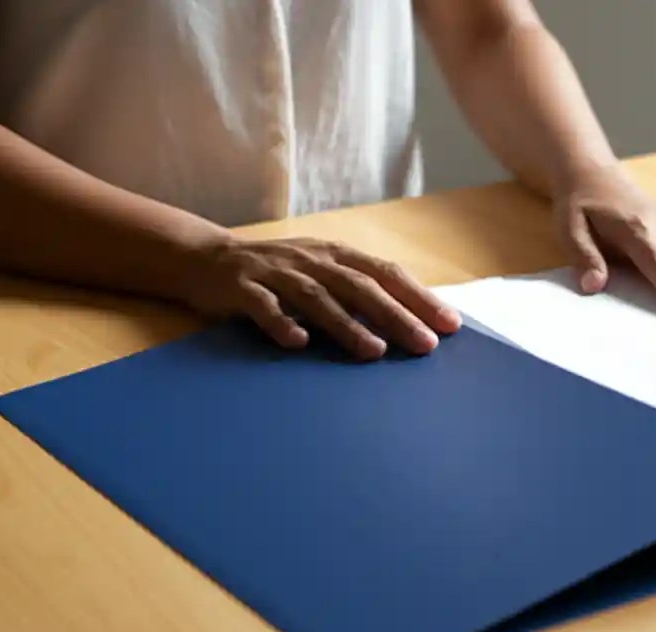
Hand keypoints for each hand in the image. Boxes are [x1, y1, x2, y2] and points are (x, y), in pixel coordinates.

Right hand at [180, 236, 462, 359]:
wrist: (206, 259)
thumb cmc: (278, 275)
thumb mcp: (321, 274)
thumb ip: (358, 293)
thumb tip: (411, 322)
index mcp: (335, 256)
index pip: (386, 274)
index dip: (418, 298)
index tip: (450, 325)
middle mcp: (311, 260)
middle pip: (359, 287)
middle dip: (395, 315)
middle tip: (424, 345)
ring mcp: (276, 272)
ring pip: (316, 297)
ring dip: (346, 325)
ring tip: (374, 351)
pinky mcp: (241, 288)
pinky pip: (263, 306)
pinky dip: (281, 323)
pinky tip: (298, 343)